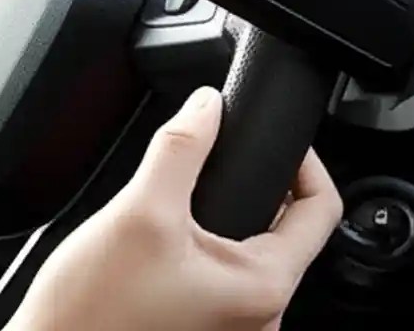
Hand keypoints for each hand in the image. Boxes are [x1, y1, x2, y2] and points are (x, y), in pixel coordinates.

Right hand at [9, 87, 342, 330]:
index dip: (304, 162)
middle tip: (216, 161)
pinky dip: (206, 242)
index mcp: (263, 288)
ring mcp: (231, 325)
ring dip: (226, 214)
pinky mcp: (203, 324)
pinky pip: (223, 271)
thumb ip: (181, 149)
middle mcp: (258, 316)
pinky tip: (169, 236)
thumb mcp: (140, 211)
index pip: (322, 210)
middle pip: (287, 228)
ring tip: (184, 199)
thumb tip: (206, 105)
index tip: (273, 140)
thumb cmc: (91, 313)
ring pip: (250, 248)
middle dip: (255, 185)